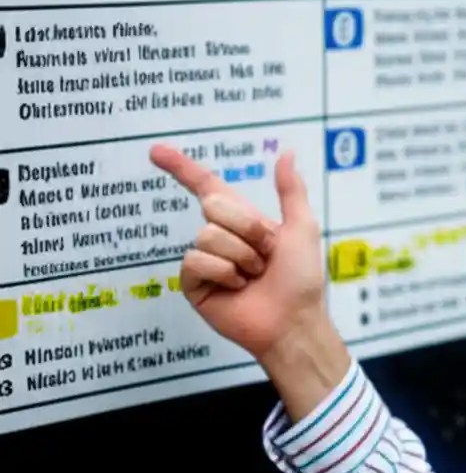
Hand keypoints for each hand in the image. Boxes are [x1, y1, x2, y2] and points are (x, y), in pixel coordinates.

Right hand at [149, 145, 327, 362]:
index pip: (207, 187)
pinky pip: (196, 261)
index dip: (183, 168)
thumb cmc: (302, 277)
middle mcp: (221, 236)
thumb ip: (291, 191)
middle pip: (214, 206)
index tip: (156, 152)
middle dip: (248, 227)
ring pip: (207, 235)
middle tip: (266, 253)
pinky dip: (223, 272)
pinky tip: (236, 288)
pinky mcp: (194, 284)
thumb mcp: (302, 227)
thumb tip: (287, 153)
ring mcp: (205, 260)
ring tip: (253, 276)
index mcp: (243, 220)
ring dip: (240, 255)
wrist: (294, 320)